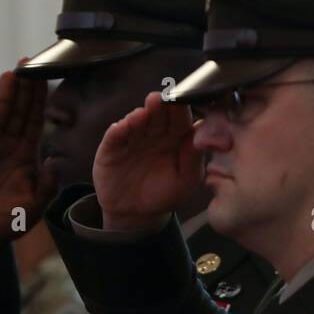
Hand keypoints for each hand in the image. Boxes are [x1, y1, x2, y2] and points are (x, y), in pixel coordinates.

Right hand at [0, 69, 51, 241]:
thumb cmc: (7, 221)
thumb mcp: (34, 207)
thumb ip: (47, 186)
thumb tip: (54, 162)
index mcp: (27, 155)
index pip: (36, 121)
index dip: (41, 100)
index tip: (47, 77)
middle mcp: (8, 146)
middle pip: (18, 112)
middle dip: (24, 88)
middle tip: (29, 62)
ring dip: (4, 96)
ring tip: (10, 74)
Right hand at [93, 91, 202, 229]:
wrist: (136, 214)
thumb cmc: (165, 195)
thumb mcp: (185, 181)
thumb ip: (194, 158)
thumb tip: (201, 129)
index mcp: (176, 138)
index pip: (180, 119)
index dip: (181, 110)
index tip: (184, 102)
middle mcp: (154, 133)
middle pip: (158, 114)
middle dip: (160, 105)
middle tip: (162, 99)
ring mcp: (132, 138)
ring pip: (136, 121)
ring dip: (140, 114)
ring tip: (145, 111)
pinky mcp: (112, 147)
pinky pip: (115, 135)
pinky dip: (119, 130)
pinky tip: (124, 126)